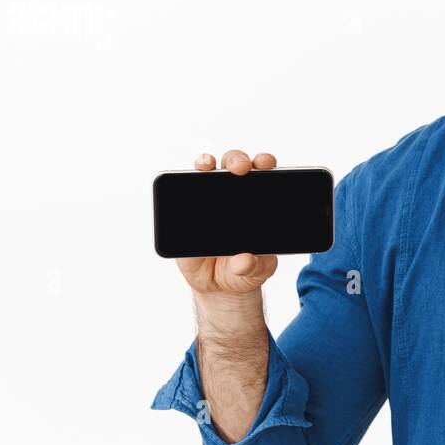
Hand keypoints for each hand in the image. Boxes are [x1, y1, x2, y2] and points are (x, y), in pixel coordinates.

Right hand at [175, 149, 279, 296]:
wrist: (219, 285)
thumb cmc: (245, 269)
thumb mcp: (258, 270)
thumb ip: (256, 265)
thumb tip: (246, 260)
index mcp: (257, 200)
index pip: (262, 172)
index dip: (264, 162)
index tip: (265, 163)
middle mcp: (232, 194)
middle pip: (233, 164)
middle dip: (236, 159)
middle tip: (240, 168)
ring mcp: (206, 201)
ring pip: (204, 171)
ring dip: (205, 162)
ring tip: (206, 166)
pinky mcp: (185, 214)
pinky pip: (180, 195)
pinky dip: (180, 186)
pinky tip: (182, 188)